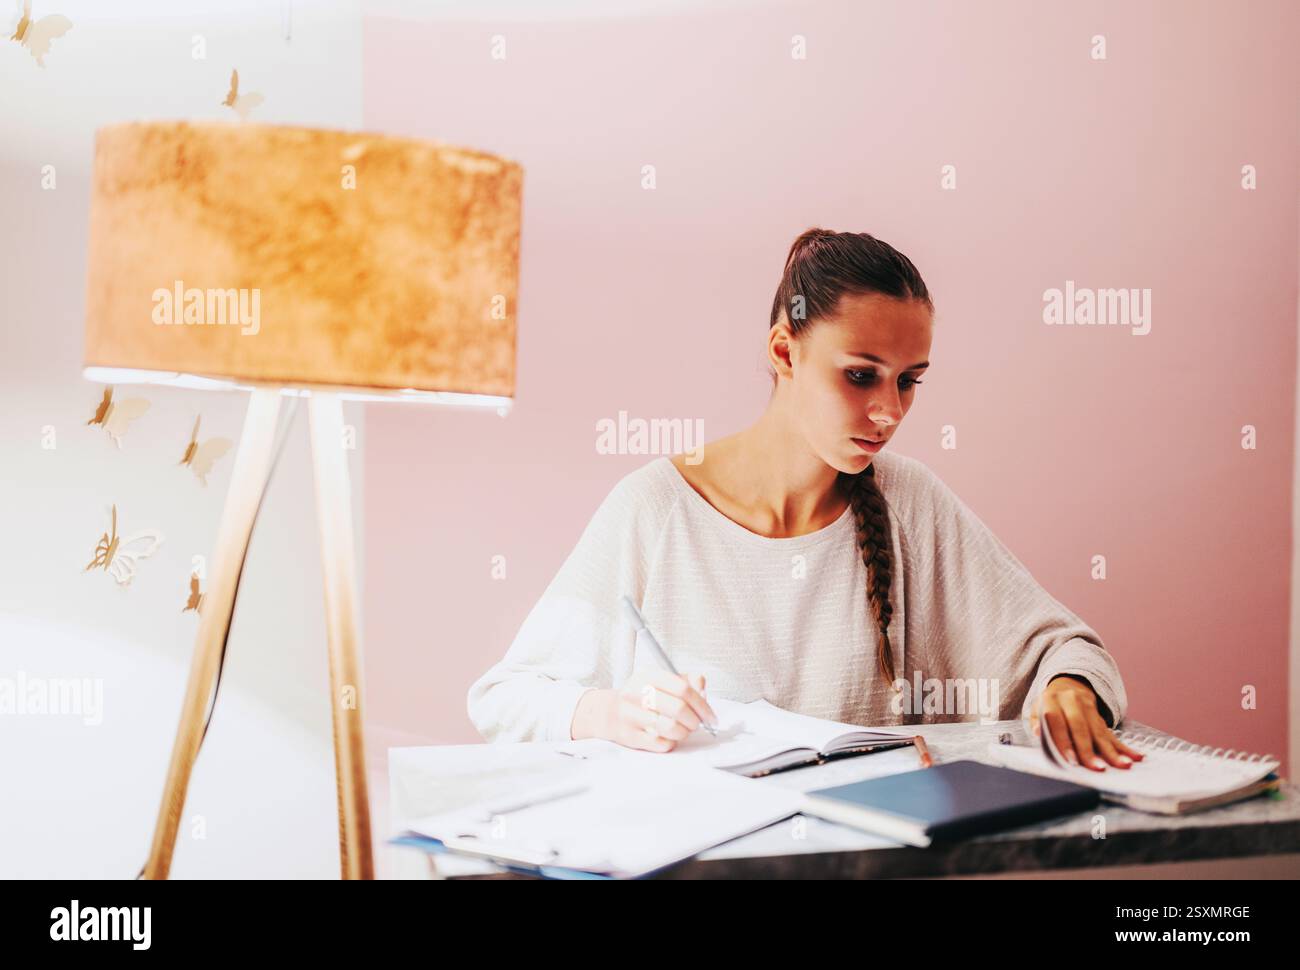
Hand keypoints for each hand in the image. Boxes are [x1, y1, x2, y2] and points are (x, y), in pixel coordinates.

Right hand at [575, 670, 718, 751]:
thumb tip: (703, 692)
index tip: (710, 715)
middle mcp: (636, 693)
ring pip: (671, 728)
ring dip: (684, 733)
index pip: (682, 688)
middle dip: (695, 720)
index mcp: (647, 675)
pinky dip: (671, 742)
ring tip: (682, 730)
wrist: (608, 712)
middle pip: (679, 709)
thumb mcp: (661, 680)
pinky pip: (661, 744)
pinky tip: (668, 737)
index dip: (701, 704)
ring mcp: (631, 715)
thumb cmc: (642, 697)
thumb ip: (687, 681)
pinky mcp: (629, 736)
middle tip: (697, 724)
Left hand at [1027, 675, 1143, 770]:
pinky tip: (1136, 757)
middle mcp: (1072, 702)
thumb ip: (1037, 722)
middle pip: (1081, 728)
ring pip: (1100, 732)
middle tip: (1097, 768)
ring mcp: (1089, 708)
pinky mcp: (1100, 717)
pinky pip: (1112, 733)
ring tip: (1123, 765)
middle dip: (1089, 750)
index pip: (1057, 721)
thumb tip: (1038, 733)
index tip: (1070, 760)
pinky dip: (1124, 748)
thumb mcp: (1037, 708)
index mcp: (1051, 700)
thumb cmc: (1049, 704)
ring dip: (1112, 752)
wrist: (1067, 684)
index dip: (1063, 741)